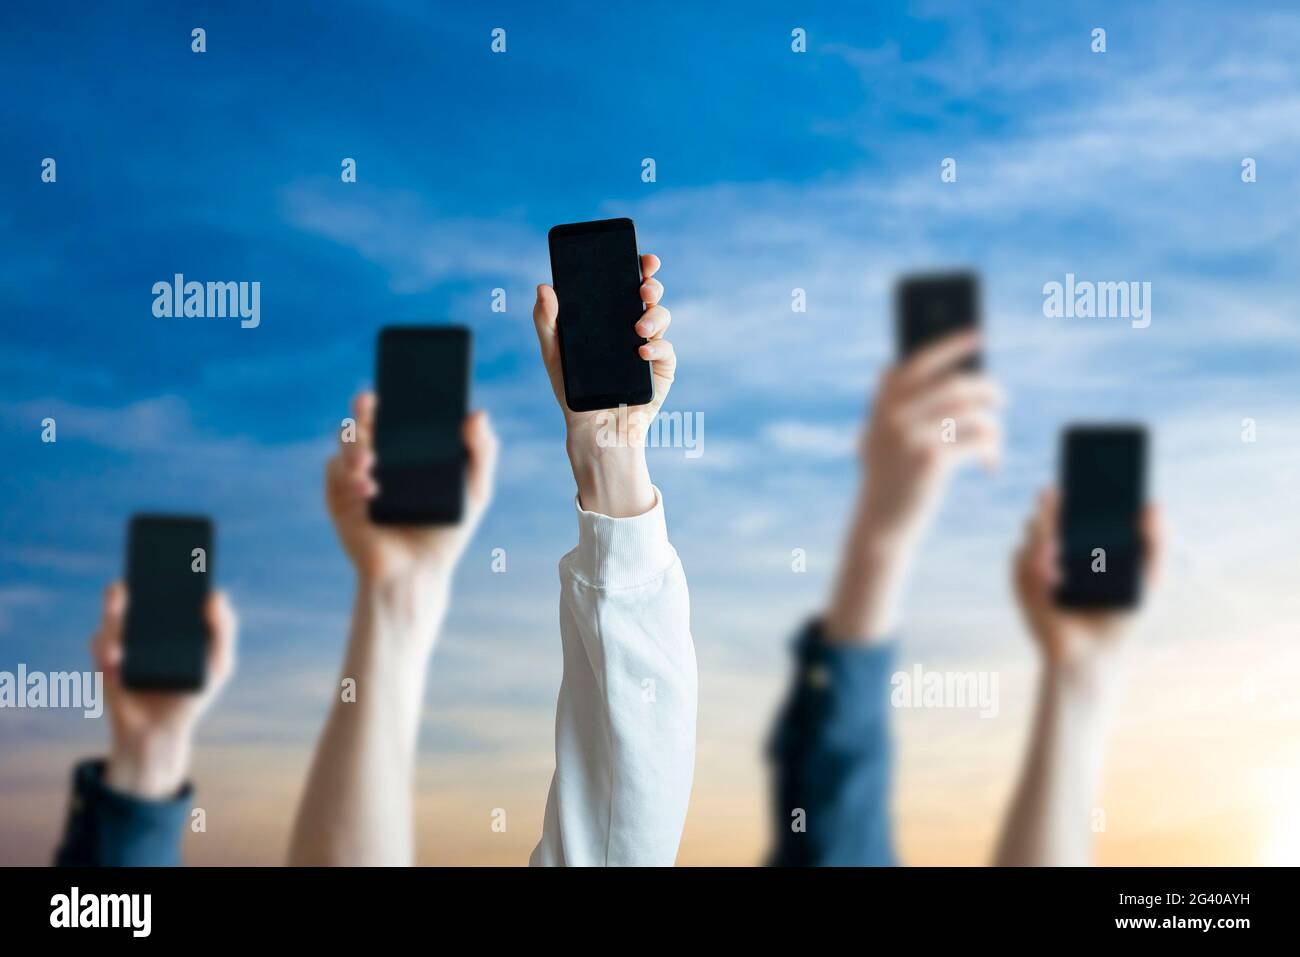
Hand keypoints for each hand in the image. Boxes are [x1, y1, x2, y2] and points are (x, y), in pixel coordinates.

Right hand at [94, 582, 237, 798]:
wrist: (161, 731)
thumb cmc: (194, 693)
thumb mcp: (218, 663)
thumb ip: (223, 629)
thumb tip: (216, 593)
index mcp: (173, 619)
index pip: (170, 584)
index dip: (170, 564)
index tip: (176, 550)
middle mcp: (145, 623)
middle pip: (138, 591)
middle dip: (138, 577)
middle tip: (145, 568)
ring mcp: (122, 639)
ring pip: (114, 614)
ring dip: (117, 609)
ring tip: (122, 599)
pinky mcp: (104, 659)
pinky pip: (100, 644)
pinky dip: (107, 648)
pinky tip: (117, 656)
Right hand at [325, 392, 498, 585]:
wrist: (419, 572)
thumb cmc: (447, 530)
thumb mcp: (474, 490)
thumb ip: (481, 452)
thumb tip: (477, 413)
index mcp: (407, 445)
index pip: (396, 407)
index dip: (394, 387)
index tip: (400, 374)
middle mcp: (379, 452)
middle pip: (364, 417)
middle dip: (363, 406)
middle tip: (371, 403)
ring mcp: (356, 473)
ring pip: (346, 440)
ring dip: (356, 445)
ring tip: (371, 463)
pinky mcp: (339, 497)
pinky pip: (335, 475)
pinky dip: (350, 479)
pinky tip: (368, 489)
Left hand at [532, 254, 672, 516]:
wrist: (592, 429)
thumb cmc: (573, 389)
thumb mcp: (554, 352)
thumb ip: (547, 320)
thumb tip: (543, 287)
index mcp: (610, 317)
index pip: (626, 283)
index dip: (638, 266)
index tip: (641, 257)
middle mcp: (633, 326)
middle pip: (649, 295)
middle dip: (651, 285)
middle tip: (643, 288)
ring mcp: (650, 346)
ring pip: (662, 317)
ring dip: (654, 315)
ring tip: (639, 327)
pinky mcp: (661, 369)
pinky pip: (666, 350)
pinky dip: (656, 347)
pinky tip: (641, 351)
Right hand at [859, 331, 1003, 549]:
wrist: (880, 525)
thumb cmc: (886, 478)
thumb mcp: (875, 437)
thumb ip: (882, 403)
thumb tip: (889, 366)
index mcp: (882, 406)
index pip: (919, 363)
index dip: (950, 346)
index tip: (977, 335)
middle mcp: (894, 417)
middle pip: (955, 385)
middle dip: (986, 388)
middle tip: (1000, 398)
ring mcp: (912, 437)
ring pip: (971, 412)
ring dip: (992, 423)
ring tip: (994, 437)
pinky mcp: (932, 461)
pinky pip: (977, 440)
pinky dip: (991, 449)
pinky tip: (989, 463)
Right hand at [1013, 488, 1163, 669]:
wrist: (1096, 655)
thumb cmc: (1122, 616)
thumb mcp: (1149, 578)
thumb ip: (1156, 543)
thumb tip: (1154, 503)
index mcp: (1089, 539)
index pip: (1082, 503)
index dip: (1084, 483)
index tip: (1092, 465)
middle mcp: (1061, 545)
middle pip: (1054, 510)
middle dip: (1055, 499)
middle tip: (1062, 489)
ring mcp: (1039, 561)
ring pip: (1033, 529)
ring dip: (1041, 526)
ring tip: (1054, 525)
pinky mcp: (1023, 581)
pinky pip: (1022, 559)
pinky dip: (1034, 561)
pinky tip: (1051, 569)